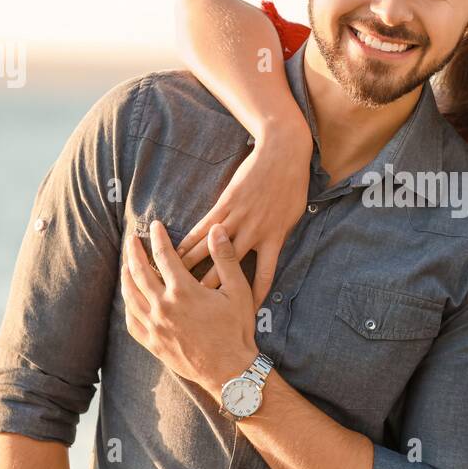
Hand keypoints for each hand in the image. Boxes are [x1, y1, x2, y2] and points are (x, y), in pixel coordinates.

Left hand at [121, 219, 257, 395]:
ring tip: (125, 264)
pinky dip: (127, 305)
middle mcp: (163, 307)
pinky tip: (129, 298)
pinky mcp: (152, 343)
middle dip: (133, 251)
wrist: (230, 370)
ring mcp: (155, 327)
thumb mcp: (238, 291)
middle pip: (139, 272)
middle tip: (131, 238)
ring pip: (130, 295)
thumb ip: (225, 258)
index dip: (158, 238)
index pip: (164, 255)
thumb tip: (216, 230)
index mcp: (183, 291)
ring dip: (126, 275)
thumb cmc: (236, 330)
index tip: (155, 226)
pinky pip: (131, 320)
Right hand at [176, 133, 312, 310]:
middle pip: (230, 270)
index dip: (255, 297)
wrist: (282, 152)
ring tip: (175, 285)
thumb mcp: (293, 216)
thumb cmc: (292, 184)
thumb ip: (280, 236)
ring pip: (210, 251)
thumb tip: (273, 251)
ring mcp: (237, 219)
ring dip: (191, 269)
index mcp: (275, 239)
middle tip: (200, 308)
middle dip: (214, 291)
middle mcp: (254, 233)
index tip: (246, 316)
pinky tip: (174, 253)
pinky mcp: (224, 204)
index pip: (265, 276)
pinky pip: (202, 228)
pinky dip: (188, 242)